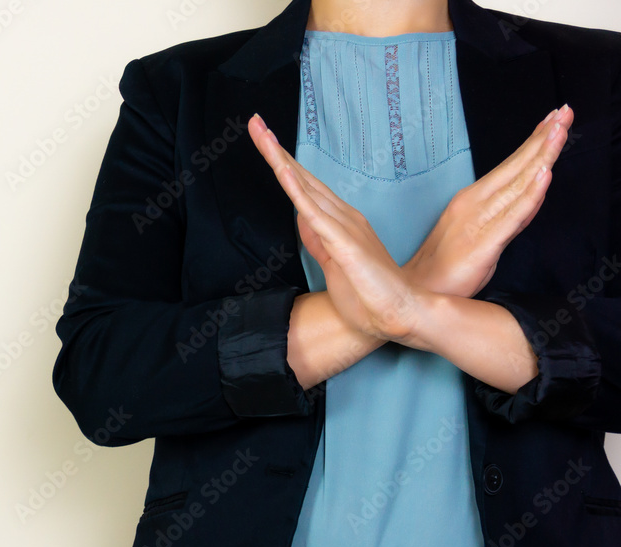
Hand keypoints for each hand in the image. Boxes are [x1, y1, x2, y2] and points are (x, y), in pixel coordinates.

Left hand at [248, 113, 428, 342]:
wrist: (399, 316)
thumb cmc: (369, 295)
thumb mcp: (333, 263)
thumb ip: (318, 239)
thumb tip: (302, 218)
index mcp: (341, 221)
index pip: (305, 186)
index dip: (283, 163)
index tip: (264, 141)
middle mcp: (343, 216)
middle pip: (301, 177)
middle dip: (276, 150)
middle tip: (255, 123)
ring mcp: (343, 226)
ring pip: (304, 186)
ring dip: (281, 159)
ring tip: (262, 133)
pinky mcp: (344, 242)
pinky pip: (314, 212)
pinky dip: (297, 189)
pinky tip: (283, 170)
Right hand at [403, 104, 574, 297]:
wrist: (416, 295)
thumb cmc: (442, 269)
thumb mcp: (480, 237)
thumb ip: (508, 217)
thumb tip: (533, 199)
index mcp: (469, 201)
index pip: (508, 167)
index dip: (532, 142)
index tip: (553, 119)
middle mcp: (472, 205)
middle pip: (515, 168)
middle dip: (542, 139)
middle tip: (563, 112)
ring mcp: (477, 222)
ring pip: (516, 185)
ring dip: (540, 157)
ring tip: (559, 131)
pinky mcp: (483, 244)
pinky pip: (512, 217)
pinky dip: (529, 195)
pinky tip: (543, 175)